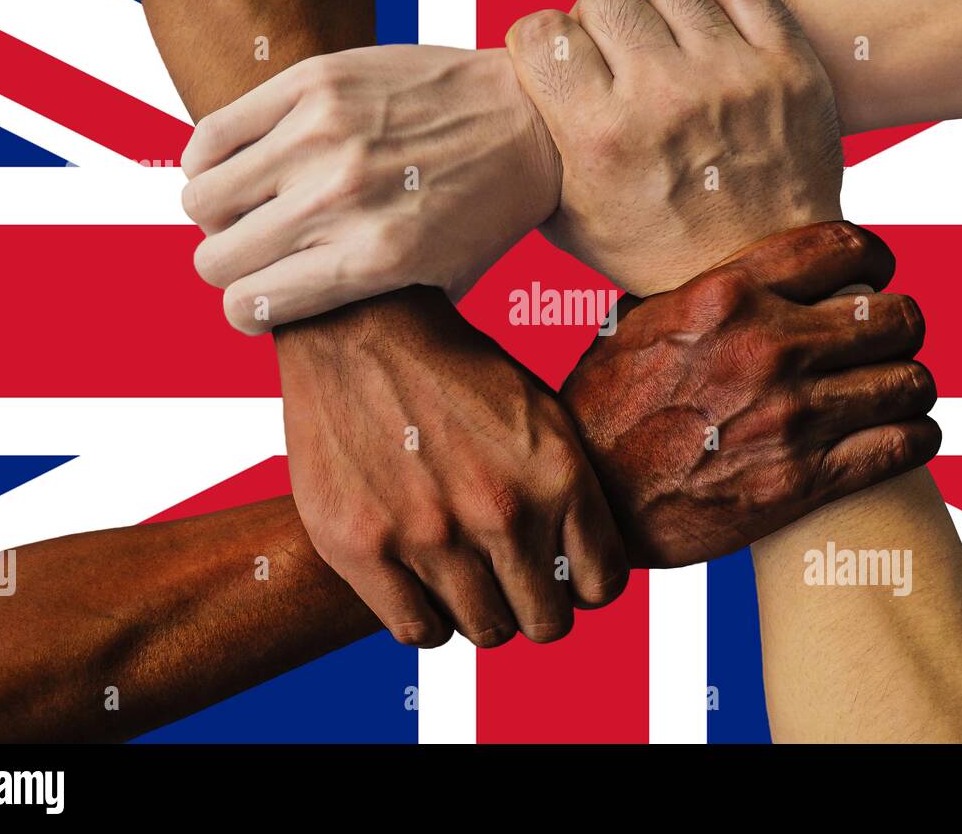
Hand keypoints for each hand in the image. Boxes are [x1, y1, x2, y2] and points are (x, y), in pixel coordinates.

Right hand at [180, 46, 559, 332]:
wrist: (532, 119)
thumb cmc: (487, 210)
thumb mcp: (443, 281)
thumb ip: (369, 305)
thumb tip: (291, 317)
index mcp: (372, 260)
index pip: (248, 304)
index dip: (244, 312)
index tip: (256, 302)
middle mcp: (340, 200)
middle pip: (214, 257)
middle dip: (227, 265)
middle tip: (255, 252)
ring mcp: (322, 135)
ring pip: (200, 196)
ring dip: (217, 212)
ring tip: (250, 206)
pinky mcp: (314, 82)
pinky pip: (212, 133)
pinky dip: (209, 158)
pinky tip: (244, 164)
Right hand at [277, 288, 626, 647]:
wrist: (360, 328)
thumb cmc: (455, 370)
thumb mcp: (540, 411)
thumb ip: (569, 486)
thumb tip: (590, 561)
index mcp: (558, 475)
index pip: (602, 586)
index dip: (585, 587)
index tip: (565, 576)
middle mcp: (502, 512)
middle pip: (546, 623)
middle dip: (537, 608)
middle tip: (514, 584)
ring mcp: (431, 535)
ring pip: (486, 631)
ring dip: (483, 614)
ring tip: (467, 580)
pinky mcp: (363, 549)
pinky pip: (419, 632)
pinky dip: (429, 621)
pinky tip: (426, 589)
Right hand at [506, 0, 843, 294]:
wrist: (762, 277)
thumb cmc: (657, 255)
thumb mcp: (573, 223)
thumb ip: (535, 157)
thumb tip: (502, 106)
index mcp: (602, 138)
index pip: (541, 33)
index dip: (540, 44)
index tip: (555, 63)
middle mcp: (665, 99)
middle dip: (596, 25)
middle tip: (612, 61)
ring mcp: (732, 78)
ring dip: (658, 17)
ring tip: (665, 56)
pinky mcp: (787, 67)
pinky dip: (718, 9)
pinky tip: (709, 44)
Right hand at [562, 221, 939, 567]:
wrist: (589, 499)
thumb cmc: (603, 408)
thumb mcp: (637, 324)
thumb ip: (700, 292)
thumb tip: (744, 271)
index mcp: (727, 295)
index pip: (843, 248)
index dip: (876, 258)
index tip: (877, 276)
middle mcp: (767, 347)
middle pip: (895, 315)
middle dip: (901, 326)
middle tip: (889, 342)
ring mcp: (790, 417)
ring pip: (911, 381)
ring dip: (910, 386)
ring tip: (897, 393)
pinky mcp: (803, 481)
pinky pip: (904, 446)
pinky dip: (915, 438)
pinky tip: (904, 436)